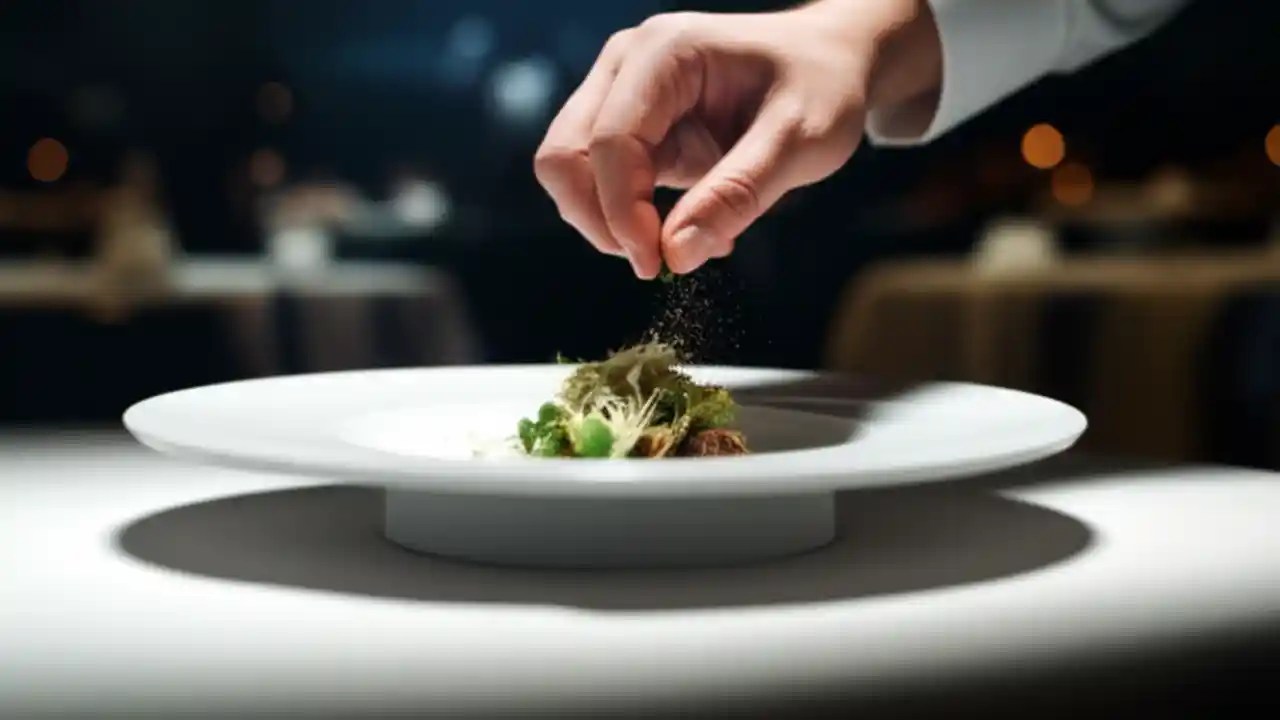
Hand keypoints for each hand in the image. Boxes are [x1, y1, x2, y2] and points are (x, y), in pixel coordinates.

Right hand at [534, 0, 939, 277]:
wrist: (831, 61)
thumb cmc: (824, 87)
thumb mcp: (799, 143)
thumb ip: (736, 195)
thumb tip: (675, 256)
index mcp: (664, 53)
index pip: (608, 143)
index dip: (620, 213)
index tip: (656, 263)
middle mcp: (627, 65)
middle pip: (564, 155)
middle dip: (598, 220)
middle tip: (655, 262)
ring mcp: (621, 93)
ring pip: (570, 171)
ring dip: (608, 222)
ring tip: (681, 244)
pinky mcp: (630, 126)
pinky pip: (600, 182)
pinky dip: (627, 219)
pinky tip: (688, 228)